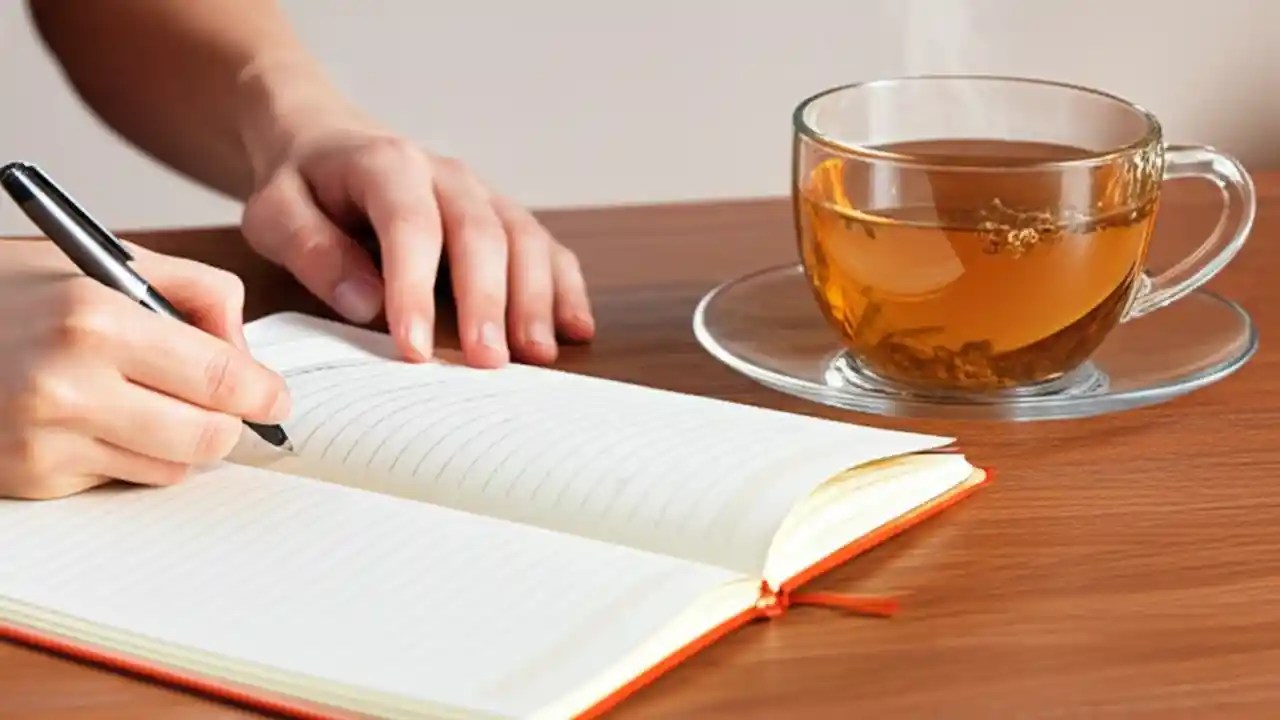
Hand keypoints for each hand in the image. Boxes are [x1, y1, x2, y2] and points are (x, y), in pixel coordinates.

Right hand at [0, 241, 289, 499]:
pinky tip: (96, 419)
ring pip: (173, 467)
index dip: (263, 392)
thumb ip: (191, 289)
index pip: (220, 376)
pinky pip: (123, 480)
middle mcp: (69, 386)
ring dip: (180, 441)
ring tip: (146, 400)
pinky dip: (130, 456)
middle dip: (228, 421)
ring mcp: (46, 441)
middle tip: (224, 404)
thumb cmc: (7, 293)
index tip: (276, 396)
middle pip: (209, 436)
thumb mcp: (97, 259)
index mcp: (94, 320)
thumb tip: (246, 347)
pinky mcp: (33, 479)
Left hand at [240, 123, 594, 367]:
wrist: (327, 144)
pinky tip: (576, 330)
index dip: (415, 289)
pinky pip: (546, 249)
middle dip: (489, 302)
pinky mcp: (504, 220)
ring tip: (538, 355)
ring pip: (525, 240)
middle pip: (482, 233)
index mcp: (388, 165)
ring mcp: (484, 197)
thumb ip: (310, 248)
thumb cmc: (304, 188)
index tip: (416, 349)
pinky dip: (566, 288)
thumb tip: (363, 300)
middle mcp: (447, 176)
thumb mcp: (274, 211)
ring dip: (536, 299)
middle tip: (488, 363)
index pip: (411, 225)